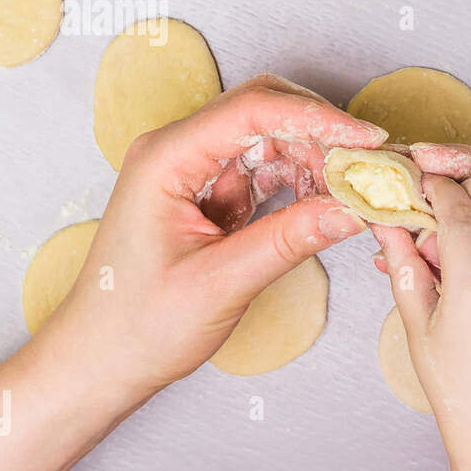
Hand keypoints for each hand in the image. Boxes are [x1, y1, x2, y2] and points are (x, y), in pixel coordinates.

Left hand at [46, 74, 385, 401]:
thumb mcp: (221, 284)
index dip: (319, 119)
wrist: (99, 361)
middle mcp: (177, 152)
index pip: (253, 111)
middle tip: (371, 163)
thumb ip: (288, 241)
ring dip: (316, 157)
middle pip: (264, 110)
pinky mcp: (209, 194)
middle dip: (322, 132)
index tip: (368, 141)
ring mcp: (193, 171)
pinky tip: (327, 203)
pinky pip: (265, 169)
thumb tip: (352, 210)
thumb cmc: (138, 326)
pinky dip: (301, 180)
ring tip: (355, 188)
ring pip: (270, 137)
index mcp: (166, 159)